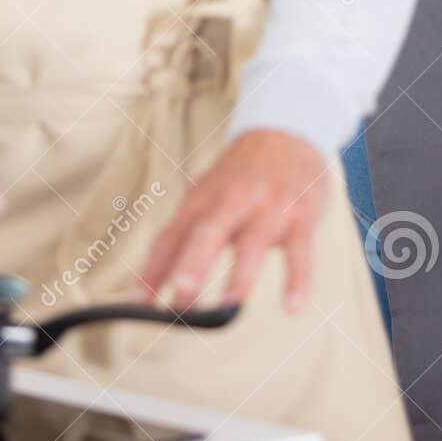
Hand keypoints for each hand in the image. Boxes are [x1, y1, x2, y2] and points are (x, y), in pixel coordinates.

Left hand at [136, 128, 328, 313]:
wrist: (287, 133)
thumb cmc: (242, 175)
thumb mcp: (207, 194)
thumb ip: (184, 236)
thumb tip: (148, 284)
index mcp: (203, 198)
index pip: (172, 236)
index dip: (154, 269)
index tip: (140, 304)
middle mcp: (232, 200)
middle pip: (208, 232)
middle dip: (193, 264)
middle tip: (181, 297)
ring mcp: (268, 208)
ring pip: (253, 244)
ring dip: (240, 277)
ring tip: (229, 308)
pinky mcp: (300, 217)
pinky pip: (300, 251)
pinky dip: (298, 279)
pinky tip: (293, 306)